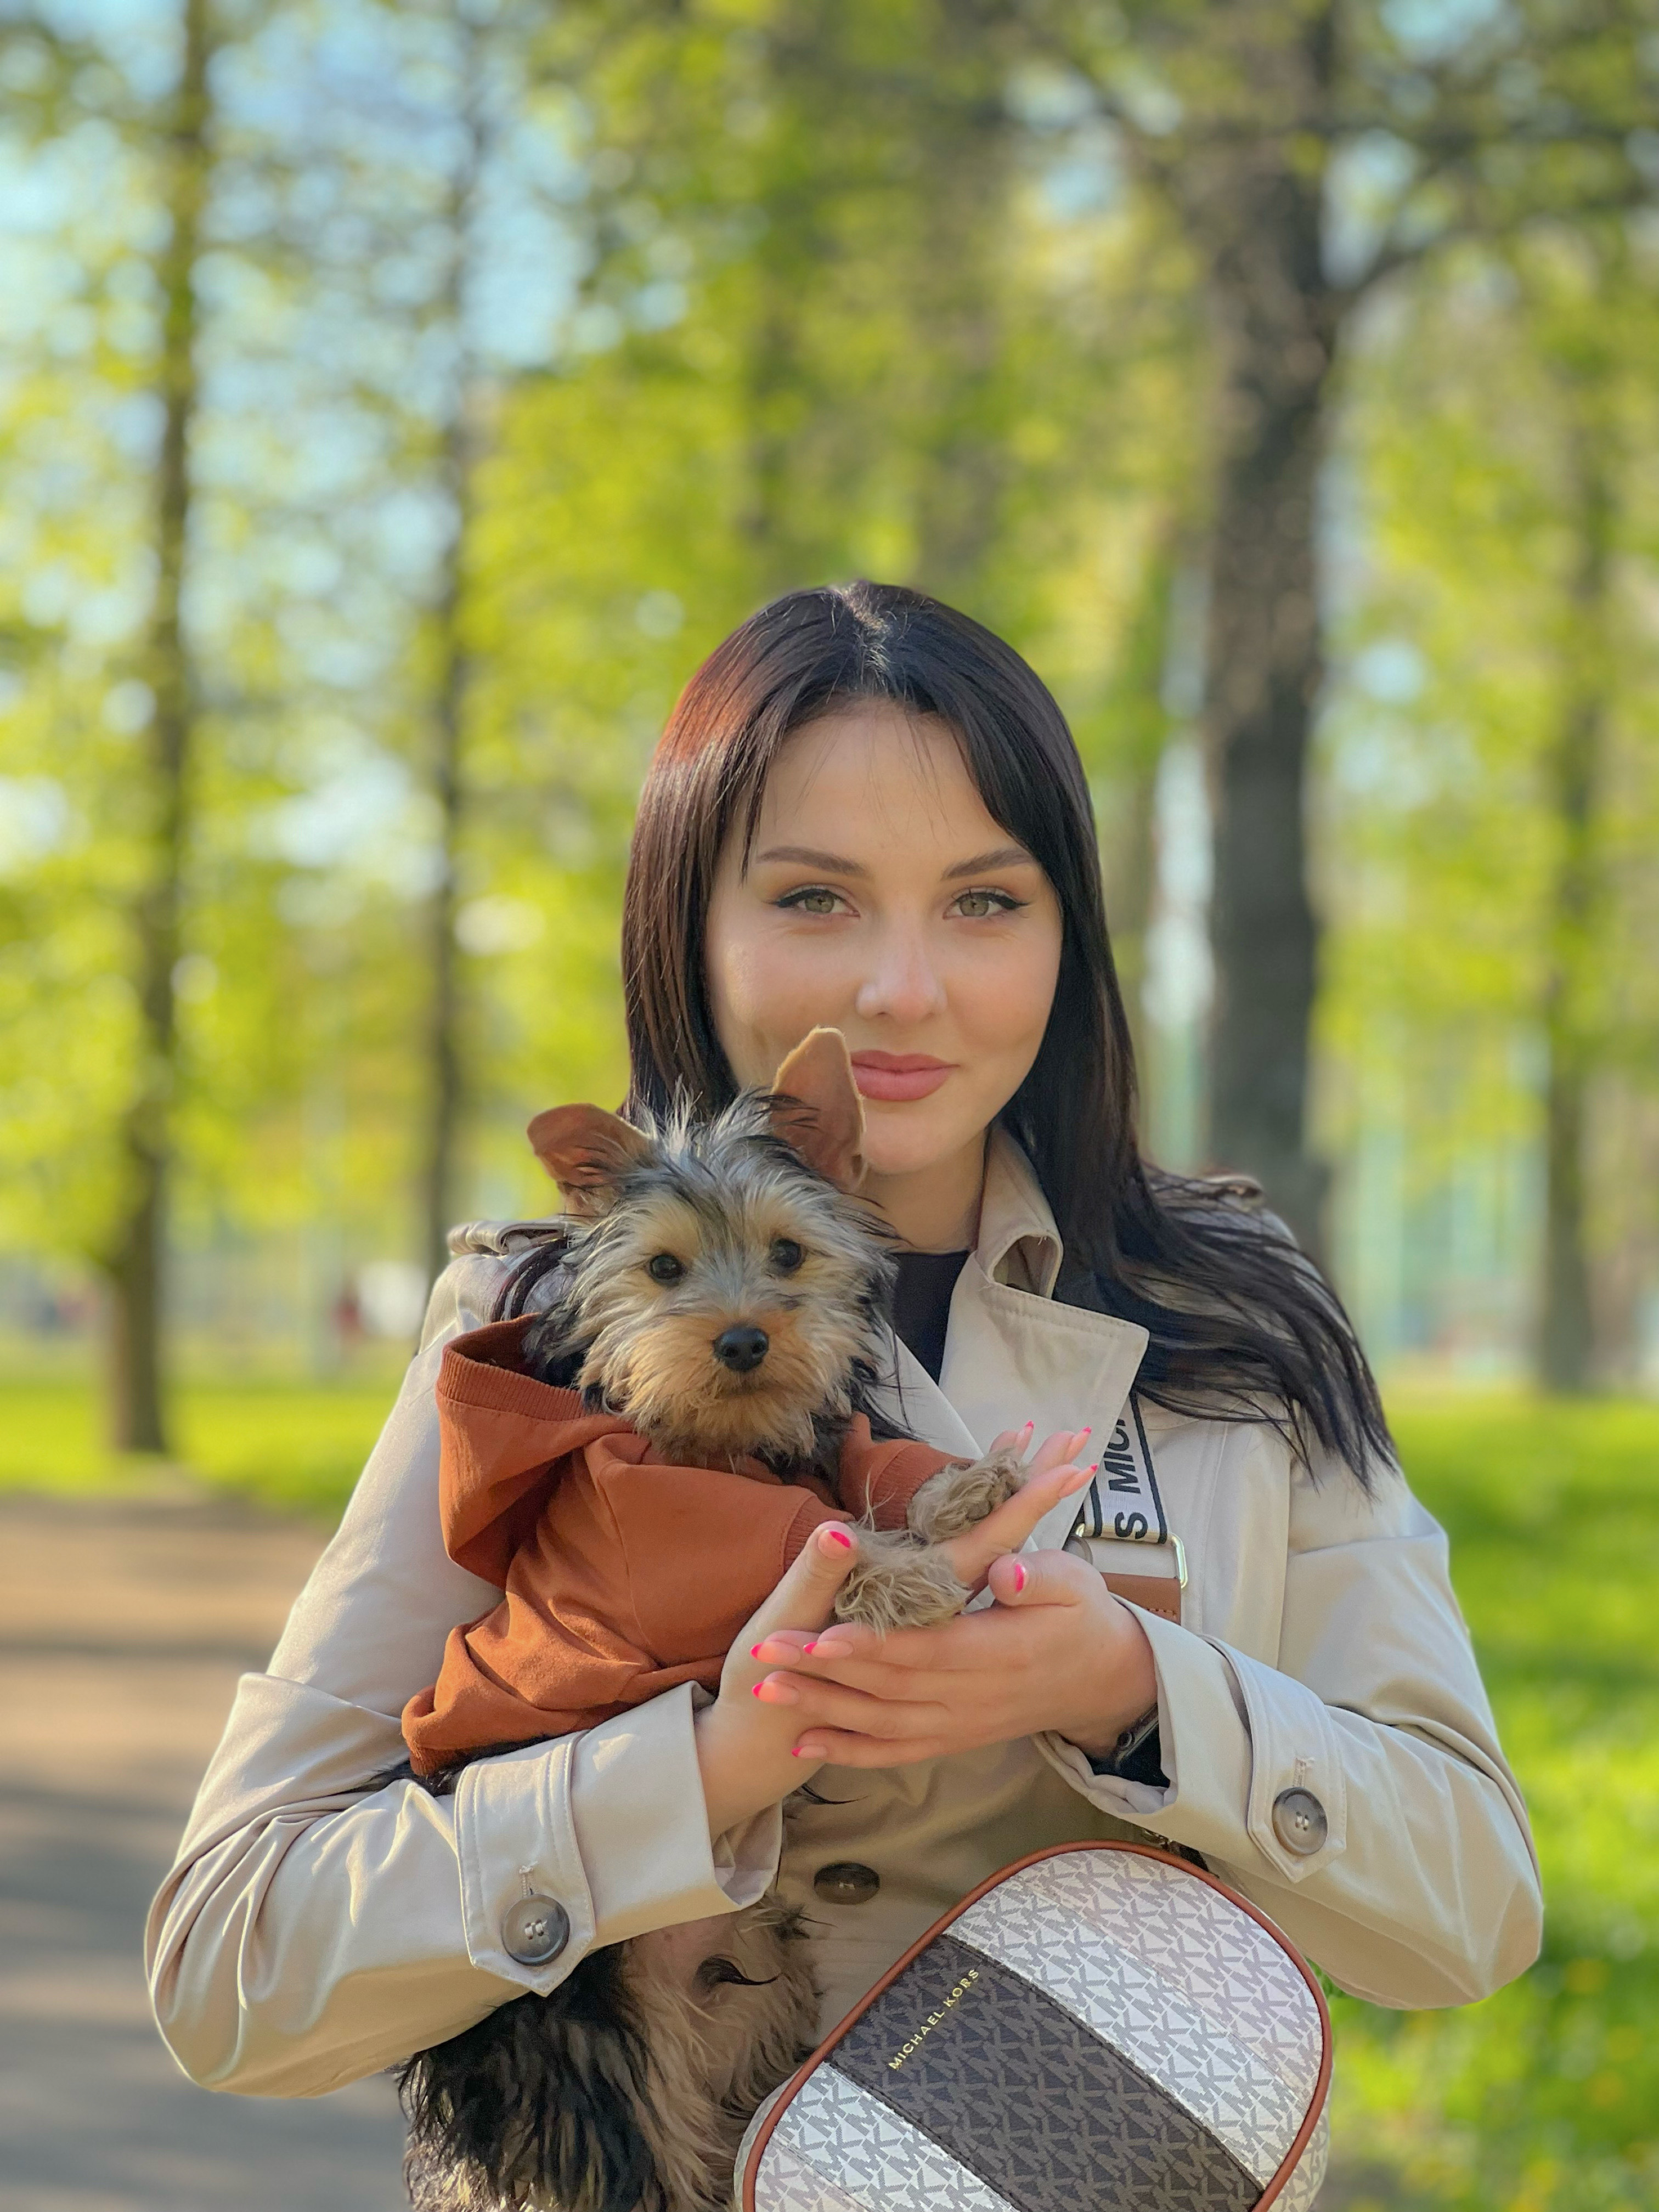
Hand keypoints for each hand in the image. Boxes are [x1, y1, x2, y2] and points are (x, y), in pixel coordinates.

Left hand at [693, 1427, 1094, 1833]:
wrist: (1103, 1680)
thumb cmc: (1082, 1615)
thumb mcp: (1076, 1583)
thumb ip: (1040, 1576)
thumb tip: (1002, 1573)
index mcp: (1001, 1652)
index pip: (926, 1650)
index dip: (873, 1645)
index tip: (822, 1632)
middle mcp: (975, 1698)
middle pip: (888, 1687)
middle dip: (822, 1672)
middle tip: (764, 1652)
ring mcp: (961, 1725)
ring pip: (881, 1724)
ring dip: (820, 1709)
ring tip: (764, 1691)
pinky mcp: (953, 1739)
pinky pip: (895, 1753)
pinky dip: (848, 1751)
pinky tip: (804, 1742)